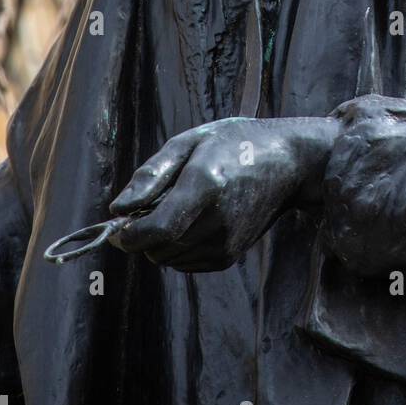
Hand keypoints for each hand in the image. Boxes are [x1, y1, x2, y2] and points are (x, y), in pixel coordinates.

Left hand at [108, 116, 337, 271]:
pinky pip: (185, 263)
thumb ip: (151, 175)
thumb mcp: (190, 141)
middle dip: (143, 235)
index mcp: (206, 185)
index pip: (157, 231)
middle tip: (153, 207)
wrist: (287, 162)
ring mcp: (226, 242)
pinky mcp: (230, 255)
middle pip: (158, 249)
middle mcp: (218, 220)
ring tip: (178, 209)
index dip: (130, 236)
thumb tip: (118, 210)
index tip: (119, 228)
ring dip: (160, 242)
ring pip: (169, 260)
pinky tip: (193, 221)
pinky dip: (178, 248)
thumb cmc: (234, 144)